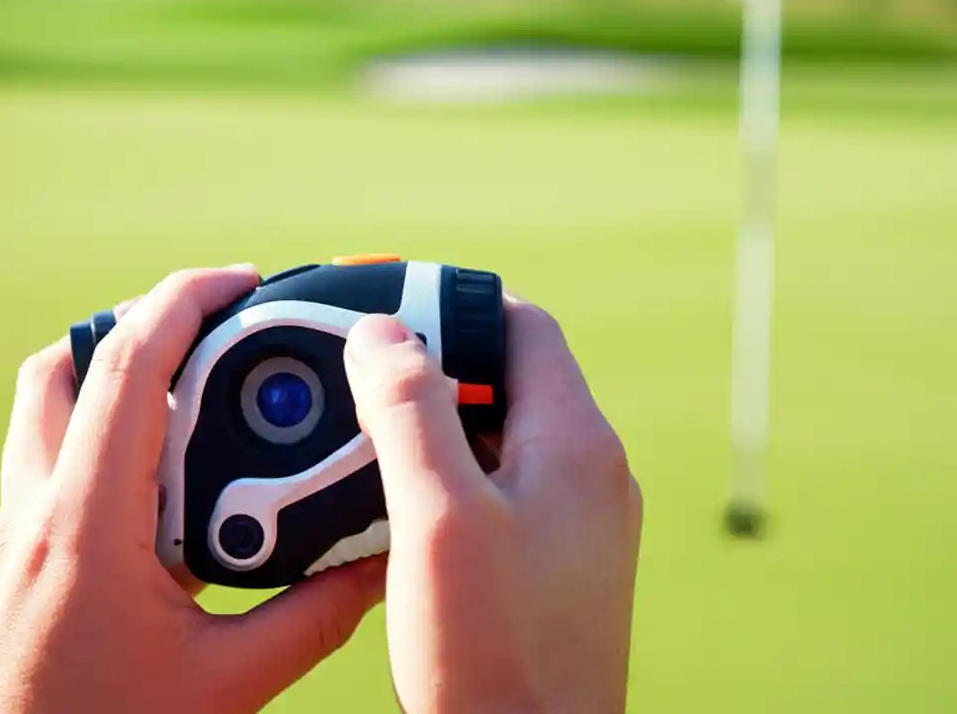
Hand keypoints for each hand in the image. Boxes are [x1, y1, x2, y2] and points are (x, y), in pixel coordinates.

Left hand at [0, 266, 384, 713]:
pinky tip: (168, 476)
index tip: (247, 278)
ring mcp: (17, 529)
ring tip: (197, 386)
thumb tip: (380, 566)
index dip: (186, 300)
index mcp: (86, 521)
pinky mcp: (19, 555)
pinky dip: (106, 430)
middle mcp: (36, 508)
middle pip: (67, 364)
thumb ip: (312, 619)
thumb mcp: (225, 685)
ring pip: (48, 406)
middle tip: (222, 326)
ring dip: (114, 372)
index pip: (126, 365)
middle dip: (144, 321)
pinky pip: (53, 455)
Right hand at [344, 299, 641, 711]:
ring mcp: (580, 521)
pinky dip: (456, 477)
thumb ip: (412, 412)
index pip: (525, 327)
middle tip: (363, 379)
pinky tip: (403, 504)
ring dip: (442, 426)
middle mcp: (592, 474)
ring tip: (370, 441)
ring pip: (505, 436)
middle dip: (437, 368)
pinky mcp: (559, 561)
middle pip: (513, 378)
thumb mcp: (438, 516)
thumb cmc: (490, 651)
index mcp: (578, 444)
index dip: (455, 305)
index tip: (388, 310)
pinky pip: (506, 489)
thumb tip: (385, 331)